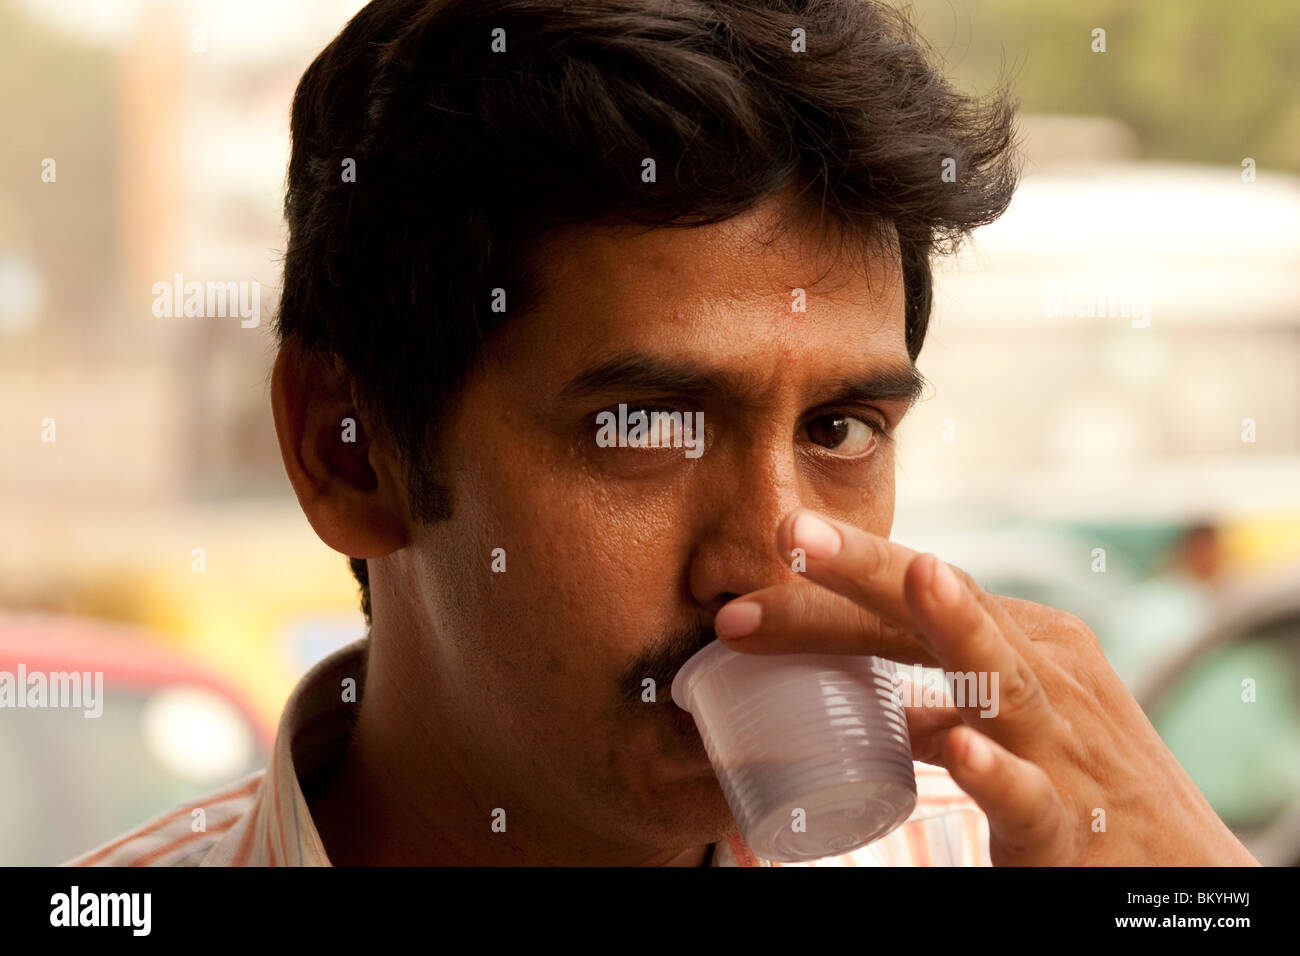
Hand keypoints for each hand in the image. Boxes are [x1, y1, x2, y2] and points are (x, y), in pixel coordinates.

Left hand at [712, 507, 1259, 865]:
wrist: (1180, 876)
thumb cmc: (1078, 785)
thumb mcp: (1001, 729)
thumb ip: (928, 708)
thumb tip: (843, 693)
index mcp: (1020, 644)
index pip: (915, 596)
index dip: (837, 580)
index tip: (753, 574)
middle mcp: (1044, 675)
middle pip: (943, 612)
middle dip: (868, 570)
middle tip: (791, 529)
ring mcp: (1062, 744)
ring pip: (1003, 678)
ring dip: (958, 627)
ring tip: (918, 578)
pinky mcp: (1071, 823)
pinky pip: (1030, 795)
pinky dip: (997, 771)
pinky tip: (964, 749)